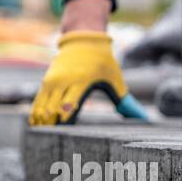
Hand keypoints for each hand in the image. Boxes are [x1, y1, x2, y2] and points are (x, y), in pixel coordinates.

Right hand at [29, 30, 148, 125]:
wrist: (83, 39)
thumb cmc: (103, 62)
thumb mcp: (116, 80)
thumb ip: (127, 102)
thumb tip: (145, 118)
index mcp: (82, 81)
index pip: (70, 105)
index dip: (67, 120)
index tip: (67, 134)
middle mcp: (65, 81)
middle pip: (53, 108)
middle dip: (53, 125)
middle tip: (55, 141)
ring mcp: (53, 81)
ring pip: (42, 106)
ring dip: (42, 122)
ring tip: (44, 137)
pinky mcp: (46, 82)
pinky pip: (37, 101)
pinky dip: (36, 114)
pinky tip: (36, 126)